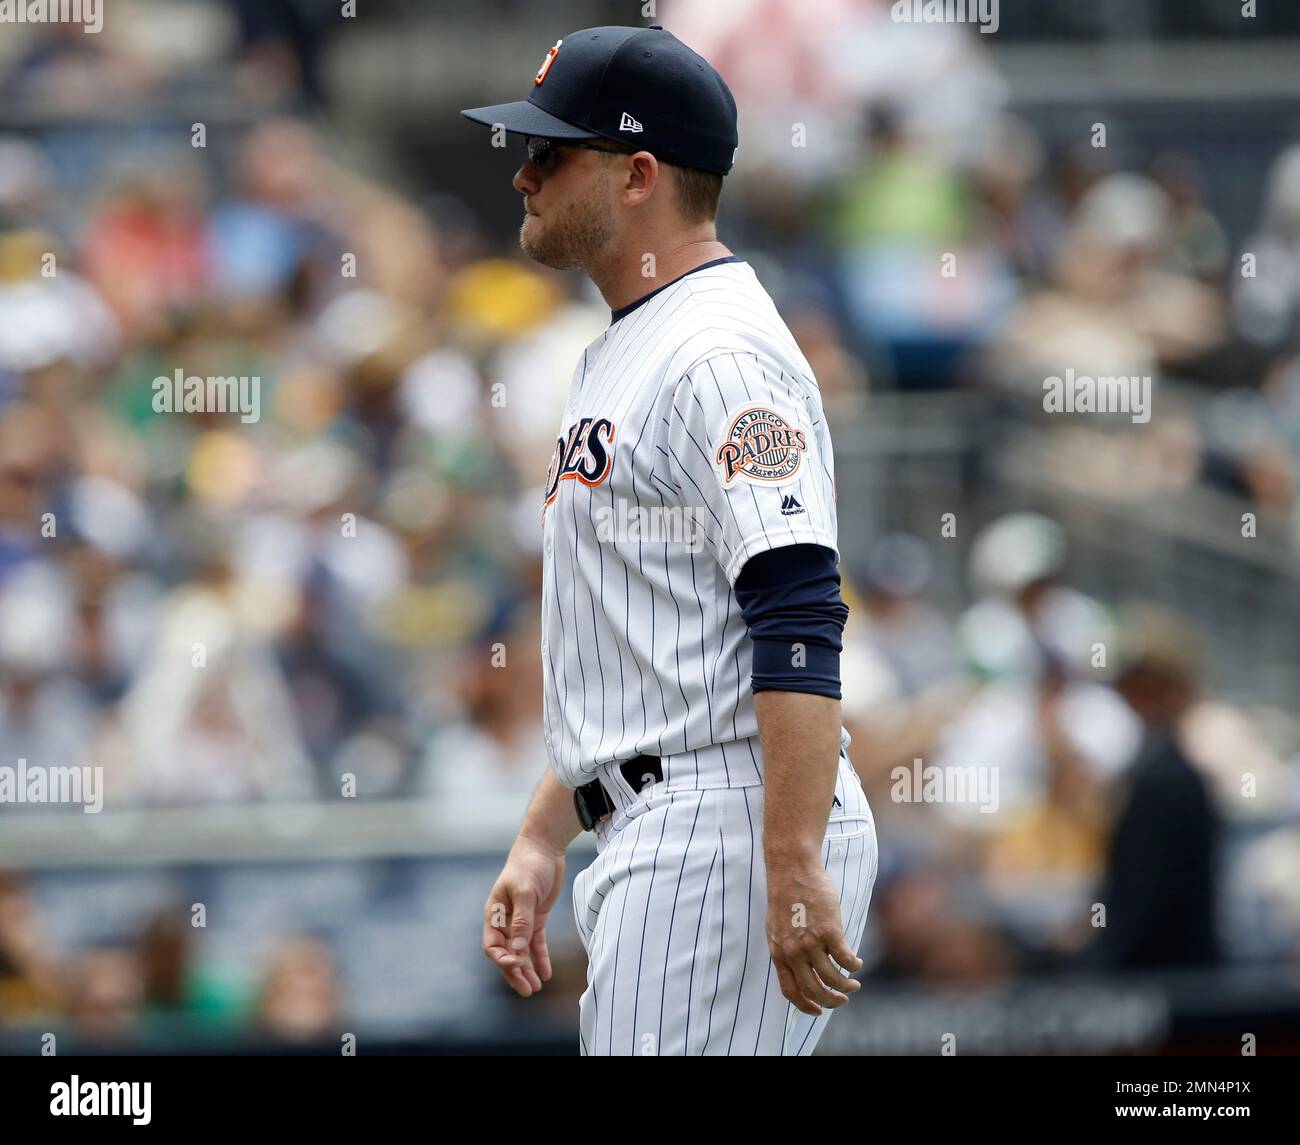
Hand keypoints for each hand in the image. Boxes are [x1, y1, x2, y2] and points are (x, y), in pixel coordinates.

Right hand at [483, 834, 565, 996]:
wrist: (544, 847)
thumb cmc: (529, 864)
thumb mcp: (525, 890)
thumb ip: (522, 919)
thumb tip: (518, 948)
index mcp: (495, 913)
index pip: (493, 945)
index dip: (503, 959)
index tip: (517, 965)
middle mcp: (505, 920)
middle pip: (507, 953)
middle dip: (515, 973)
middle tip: (527, 991)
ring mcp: (521, 919)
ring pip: (521, 951)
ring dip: (527, 969)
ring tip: (536, 987)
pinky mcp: (536, 917)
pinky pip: (536, 942)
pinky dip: (540, 957)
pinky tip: (546, 973)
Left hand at [765, 860, 862, 1015]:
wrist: (792, 869)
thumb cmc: (786, 895)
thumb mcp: (776, 928)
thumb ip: (786, 949)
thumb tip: (797, 968)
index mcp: (778, 953)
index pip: (790, 991)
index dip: (805, 1006)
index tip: (817, 1011)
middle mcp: (793, 952)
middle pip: (814, 990)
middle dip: (831, 1001)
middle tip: (842, 1000)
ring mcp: (811, 942)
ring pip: (833, 978)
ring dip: (847, 986)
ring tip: (854, 984)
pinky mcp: (829, 931)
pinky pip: (845, 958)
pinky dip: (854, 965)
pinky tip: (857, 962)